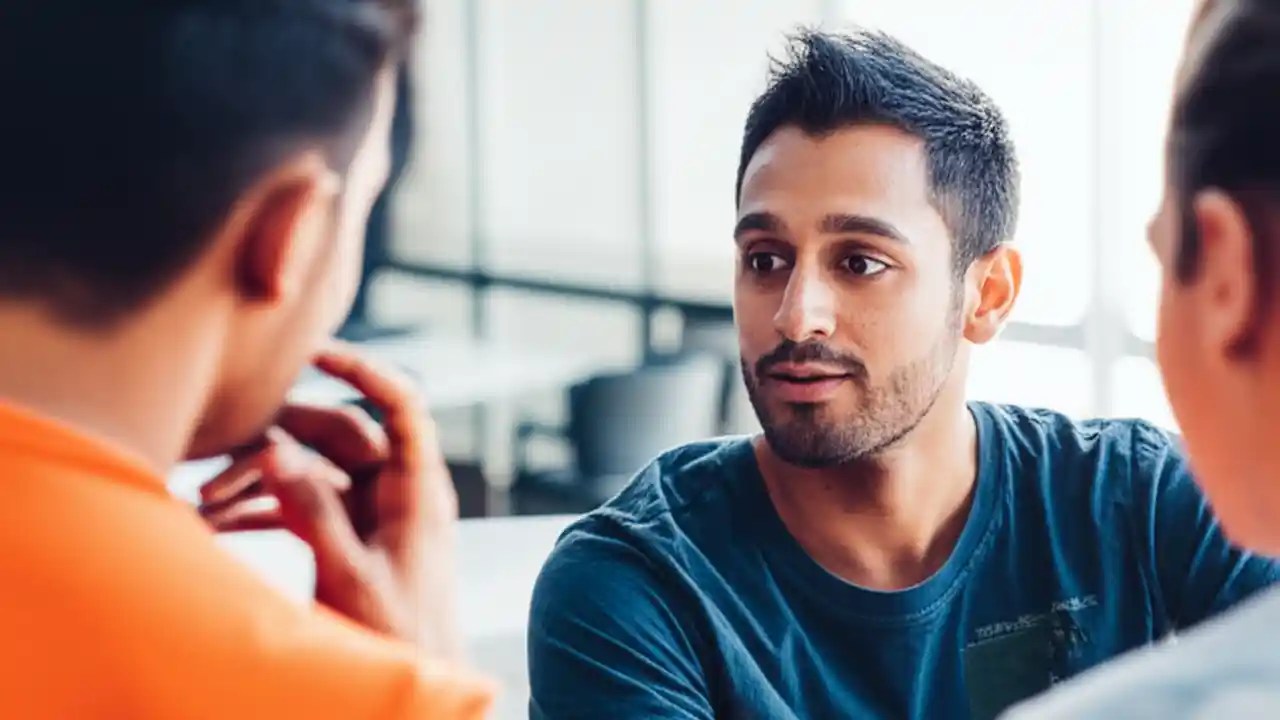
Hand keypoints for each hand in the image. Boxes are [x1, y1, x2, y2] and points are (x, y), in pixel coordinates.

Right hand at [198, 347, 461, 657]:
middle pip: (339, 434)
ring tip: (203, 500)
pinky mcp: (346, 535)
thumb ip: (315, 514)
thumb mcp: (352, 575)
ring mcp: (369, 511)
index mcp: (417, 490)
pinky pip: (301, 504)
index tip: (313, 351)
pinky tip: (215, 522)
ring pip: (310, 470)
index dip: (365, 371)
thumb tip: (276, 452)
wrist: (414, 676)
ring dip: (259, 480)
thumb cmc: (399, 635)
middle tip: (220, 453)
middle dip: (279, 438)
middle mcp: (395, 491)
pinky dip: (262, 509)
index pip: (402, 406)